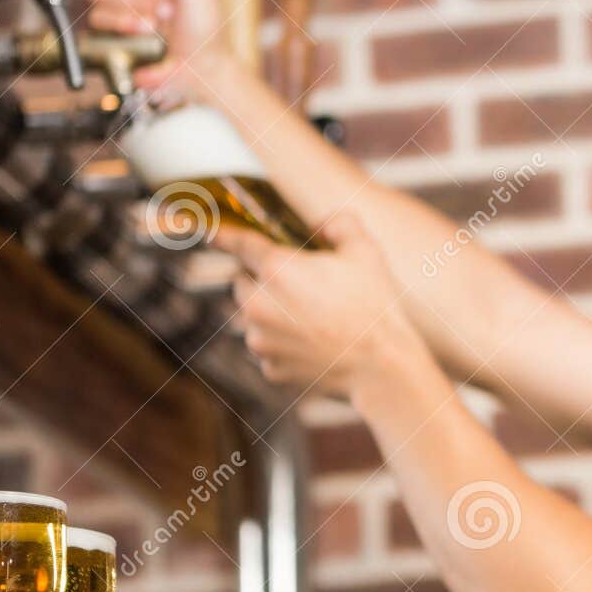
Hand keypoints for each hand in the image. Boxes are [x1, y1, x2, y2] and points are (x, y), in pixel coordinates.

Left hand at [216, 209, 424, 396]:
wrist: (382, 368)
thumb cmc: (375, 307)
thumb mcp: (365, 252)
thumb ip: (339, 224)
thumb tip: (321, 222)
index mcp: (276, 268)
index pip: (238, 243)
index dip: (224, 234)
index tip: (209, 230)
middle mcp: (257, 304)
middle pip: (242, 282)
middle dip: (263, 279)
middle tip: (301, 284)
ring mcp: (261, 340)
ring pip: (253, 317)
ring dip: (271, 313)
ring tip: (313, 318)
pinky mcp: (270, 368)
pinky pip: (268, 347)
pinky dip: (283, 343)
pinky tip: (315, 343)